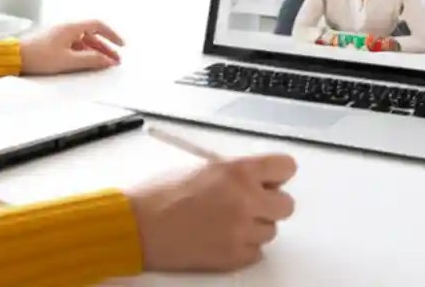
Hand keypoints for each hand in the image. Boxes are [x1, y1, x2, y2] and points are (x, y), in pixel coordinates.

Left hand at [18, 20, 123, 74]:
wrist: (15, 58)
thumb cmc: (38, 56)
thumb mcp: (68, 60)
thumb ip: (90, 60)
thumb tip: (107, 61)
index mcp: (71, 27)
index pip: (98, 25)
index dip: (111, 34)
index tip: (121, 45)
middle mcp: (66, 29)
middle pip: (92, 35)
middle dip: (106, 47)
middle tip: (115, 60)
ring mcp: (60, 36)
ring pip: (84, 42)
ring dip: (96, 52)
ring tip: (104, 64)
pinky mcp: (54, 44)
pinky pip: (75, 46)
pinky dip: (84, 54)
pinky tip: (88, 63)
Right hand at [127, 154, 297, 271]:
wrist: (138, 227)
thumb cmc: (159, 195)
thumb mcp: (201, 168)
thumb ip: (234, 173)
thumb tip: (256, 179)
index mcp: (237, 172)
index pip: (285, 167)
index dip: (277, 174)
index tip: (271, 179)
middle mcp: (245, 200)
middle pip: (286, 204)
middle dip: (269, 204)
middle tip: (249, 204)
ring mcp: (241, 231)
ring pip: (271, 230)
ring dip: (254, 226)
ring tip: (226, 223)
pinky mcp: (235, 257)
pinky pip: (257, 252)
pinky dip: (243, 247)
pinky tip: (221, 238)